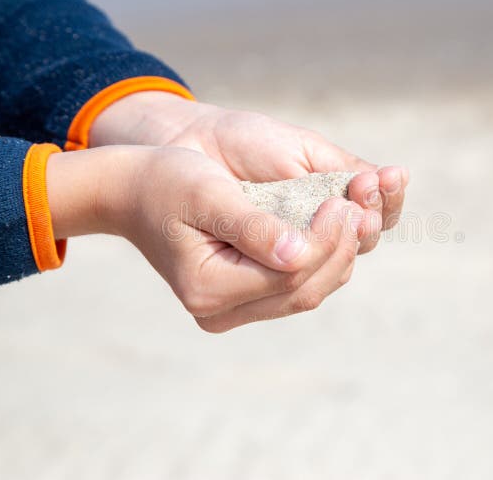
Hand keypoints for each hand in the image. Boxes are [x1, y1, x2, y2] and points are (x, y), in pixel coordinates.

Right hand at [46, 145, 363, 331]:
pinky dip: (321, 259)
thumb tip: (300, 254)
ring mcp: (231, 309)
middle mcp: (219, 310)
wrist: (133, 190)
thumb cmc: (165, 181)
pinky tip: (334, 229)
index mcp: (207, 288)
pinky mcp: (243, 297)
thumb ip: (253, 227)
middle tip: (358, 207)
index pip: (290, 274)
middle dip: (339, 249)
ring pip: (306, 292)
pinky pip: (295, 286)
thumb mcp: (206, 193)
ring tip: (353, 214)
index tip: (345, 202)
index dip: (326, 240)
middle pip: (304, 291)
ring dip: (336, 255)